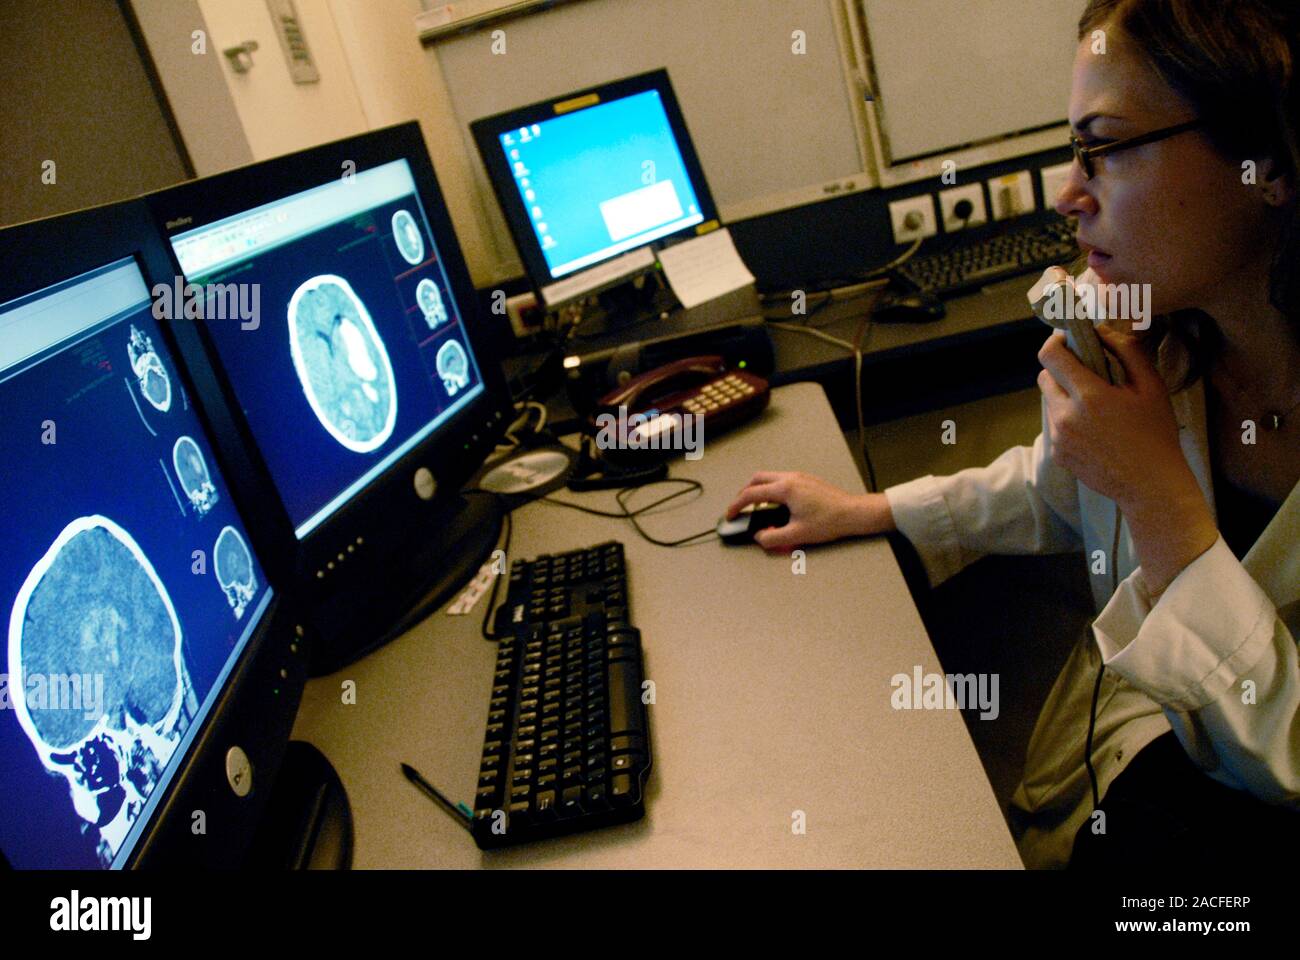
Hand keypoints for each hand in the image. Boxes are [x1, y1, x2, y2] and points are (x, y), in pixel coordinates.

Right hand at [725, 471, 893, 550]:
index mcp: (785, 489)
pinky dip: (772, 489)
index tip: (731, 514)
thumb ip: (773, 538)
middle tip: (740, 507)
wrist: (853, 513)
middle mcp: (791, 478)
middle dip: (744, 492)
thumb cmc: (830, 521)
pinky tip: (776, 504)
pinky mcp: (807, 480)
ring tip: (756, 506)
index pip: (751, 494)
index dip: (737, 505)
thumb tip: (759, 537)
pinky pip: (782, 480)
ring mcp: (800, 477)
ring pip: (770, 477)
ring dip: (758, 489)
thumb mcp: (797, 535)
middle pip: (757, 479)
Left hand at [1037, 324, 1216, 591]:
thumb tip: (1102, 330)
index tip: (1071, 340)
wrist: (1150, 485)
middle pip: (1045, 376)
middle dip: (1063, 370)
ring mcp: (1058, 438)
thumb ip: (1126, 351)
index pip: (1050, 355)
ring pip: (1050, 401)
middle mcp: (1065, 416)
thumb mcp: (1151, 386)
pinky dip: (1068, 419)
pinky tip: (1094, 429)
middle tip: (1089, 373)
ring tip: (1096, 405)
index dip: (1057, 342)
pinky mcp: (1057, 454)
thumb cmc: (1155, 433)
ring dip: (1065, 395)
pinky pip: (1054, 425)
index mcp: (1088, 396)